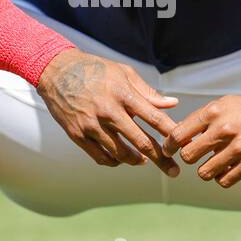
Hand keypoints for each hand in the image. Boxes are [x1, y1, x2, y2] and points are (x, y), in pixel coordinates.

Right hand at [36, 49, 181, 174]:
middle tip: (173, 171)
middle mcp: (108, 111)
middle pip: (141, 142)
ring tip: (144, 161)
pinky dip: (114, 161)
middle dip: (161, 159)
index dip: (171, 132)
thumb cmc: (95, 69)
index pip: (153, 117)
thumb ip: (148, 93)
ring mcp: (91, 125)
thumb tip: (173, 104)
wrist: (56, 71)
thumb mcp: (123, 73)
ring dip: (136, 160)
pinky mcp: (77, 135)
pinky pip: (100, 157)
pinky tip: (121, 158)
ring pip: (121, 153)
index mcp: (122, 94)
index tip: (183, 145)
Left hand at [161, 86, 240, 187]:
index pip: (179, 135)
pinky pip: (224, 181)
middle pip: (188, 156)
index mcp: (213, 113)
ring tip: (214, 162)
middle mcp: (224, 130)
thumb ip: (200, 120)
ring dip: (206, 170)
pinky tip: (228, 167)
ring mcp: (238, 149)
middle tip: (196, 155)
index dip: (170, 145)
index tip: (171, 149)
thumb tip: (176, 137)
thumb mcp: (222, 104)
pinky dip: (222, 176)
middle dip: (190, 157)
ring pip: (204, 173)